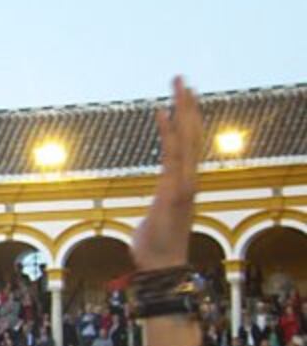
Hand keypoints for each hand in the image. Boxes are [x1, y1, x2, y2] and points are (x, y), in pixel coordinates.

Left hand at [132, 77, 202, 271]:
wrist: (161, 266)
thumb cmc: (155, 248)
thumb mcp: (153, 220)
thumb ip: (156, 210)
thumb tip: (152, 214)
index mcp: (181, 182)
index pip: (186, 143)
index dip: (186, 119)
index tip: (183, 97)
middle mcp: (187, 178)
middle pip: (191, 133)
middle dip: (187, 105)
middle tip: (181, 79)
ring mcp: (183, 183)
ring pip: (187, 138)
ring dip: (183, 109)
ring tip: (179, 84)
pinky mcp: (174, 189)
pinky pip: (172, 154)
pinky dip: (167, 131)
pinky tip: (161, 110)